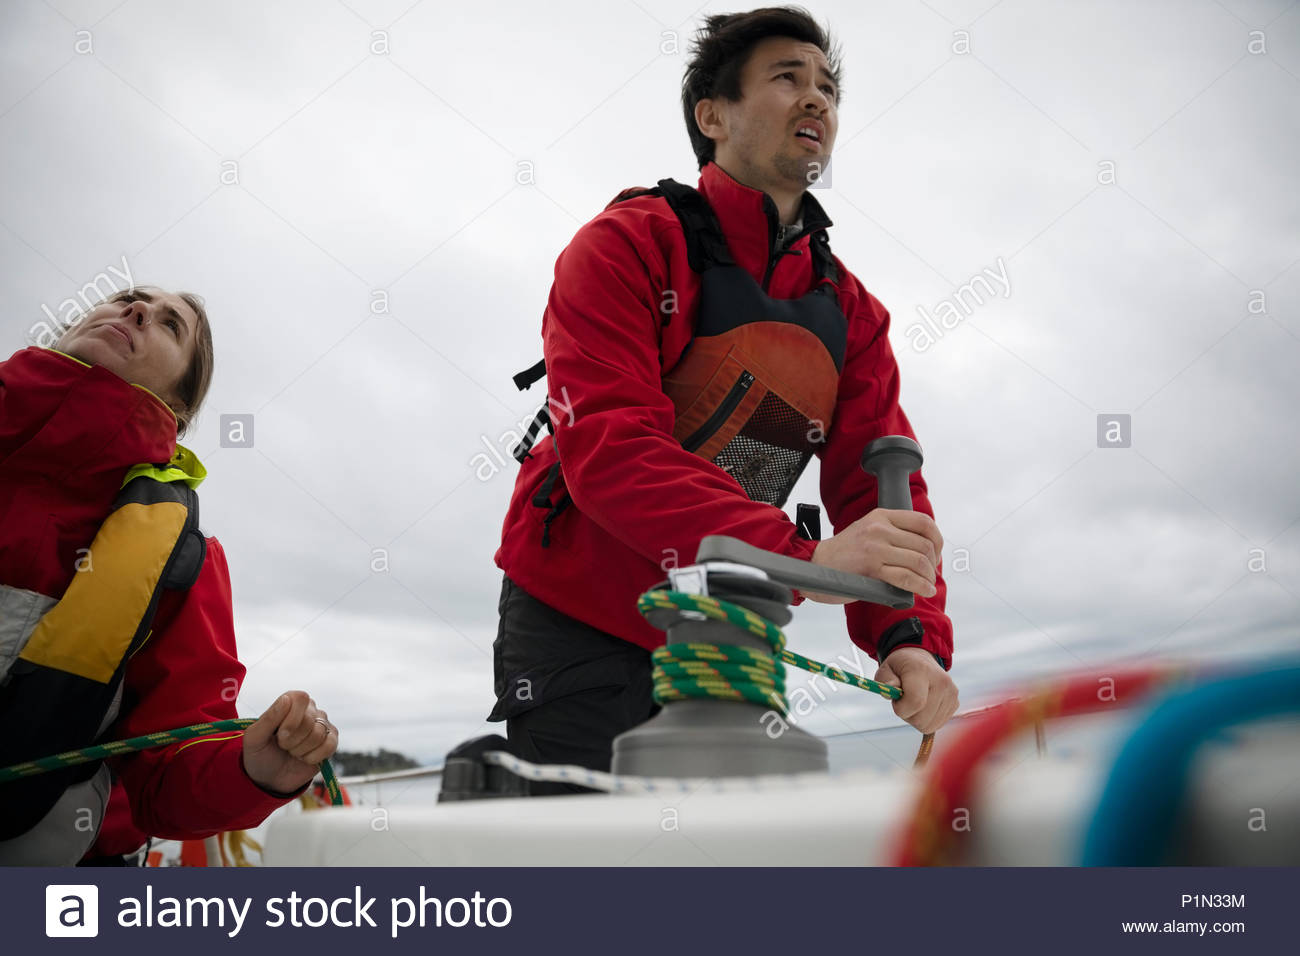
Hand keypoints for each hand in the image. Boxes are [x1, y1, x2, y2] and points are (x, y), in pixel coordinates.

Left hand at [242, 690, 337, 795]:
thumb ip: (269, 717)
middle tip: (283, 746)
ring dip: (300, 750)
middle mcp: (310, 709)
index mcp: (291, 702)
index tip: (278, 735)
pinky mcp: (331, 741)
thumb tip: (286, 698)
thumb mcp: (254, 738)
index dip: (290, 720)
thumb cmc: (260, 754)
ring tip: (292, 752)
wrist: (270, 778)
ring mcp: (322, 725)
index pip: (300, 699)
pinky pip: (330, 746)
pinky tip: (304, 758)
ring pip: (319, 734)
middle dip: (291, 740)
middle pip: (309, 720)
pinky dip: (313, 757)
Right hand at [805, 508, 943, 603]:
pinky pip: (906, 577)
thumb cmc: (843, 553)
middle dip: (933, 563)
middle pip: (924, 544)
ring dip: (928, 577)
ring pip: (918, 561)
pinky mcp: (871, 568)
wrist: (815, 564)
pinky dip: (920, 586)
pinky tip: (923, 591)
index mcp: (881, 516)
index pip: (923, 522)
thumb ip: (892, 533)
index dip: (937, 540)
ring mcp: (875, 547)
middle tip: (930, 574)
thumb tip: (922, 548)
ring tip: (927, 585)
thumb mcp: (868, 530)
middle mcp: (880, 528)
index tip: (936, 553)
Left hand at [873, 646, 957, 733]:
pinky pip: (937, 725)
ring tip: (914, 702)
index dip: (901, 708)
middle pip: (922, 719)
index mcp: (922, 670)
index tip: (896, 701)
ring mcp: (951, 693)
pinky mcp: (955, 702)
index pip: (915, 702)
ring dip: (917, 719)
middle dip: (907, 715)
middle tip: (903, 700)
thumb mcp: (886, 669)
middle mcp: (941, 681)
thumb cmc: (900, 668)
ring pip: (929, 725)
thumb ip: (885, 680)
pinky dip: (926, 720)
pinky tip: (923, 705)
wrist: (919, 659)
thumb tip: (890, 689)